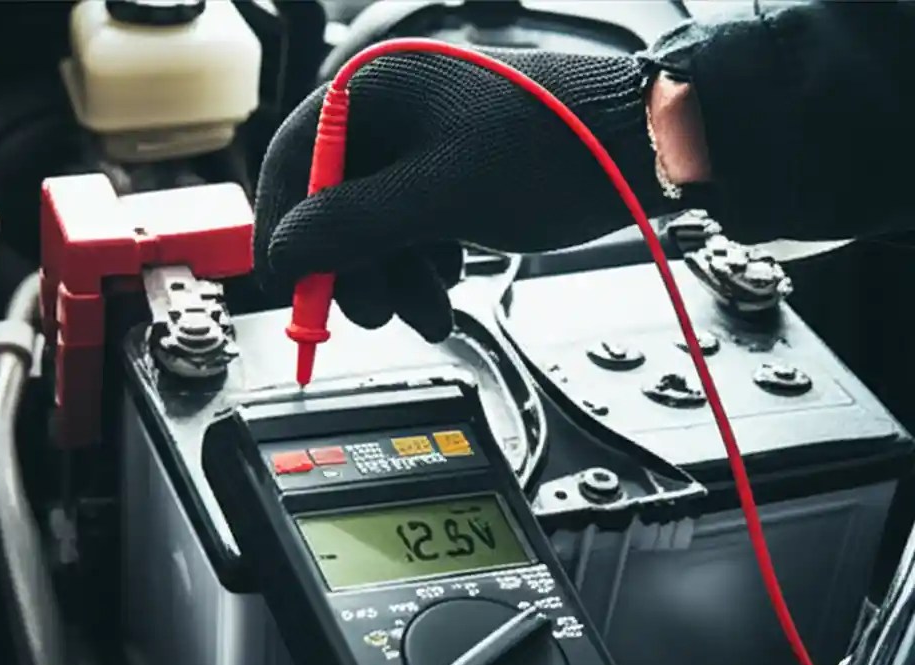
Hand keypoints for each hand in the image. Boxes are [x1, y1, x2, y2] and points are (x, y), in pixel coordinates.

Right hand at [253, 50, 674, 341]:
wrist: (647, 147)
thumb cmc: (555, 152)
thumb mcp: (439, 197)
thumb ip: (350, 226)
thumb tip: (281, 254)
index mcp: (374, 88)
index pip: (292, 159)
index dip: (283, 228)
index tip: (286, 284)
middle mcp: (390, 107)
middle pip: (331, 199)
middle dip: (352, 267)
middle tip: (372, 312)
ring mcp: (422, 139)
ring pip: (374, 222)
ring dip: (392, 277)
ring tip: (428, 310)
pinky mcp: (451, 167)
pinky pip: (411, 223)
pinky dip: (421, 263)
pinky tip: (447, 283)